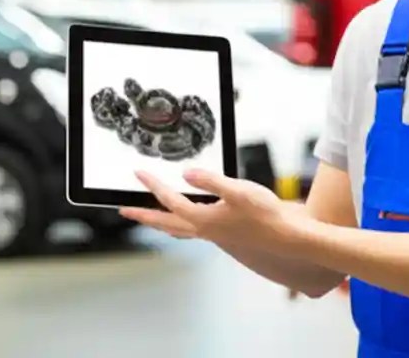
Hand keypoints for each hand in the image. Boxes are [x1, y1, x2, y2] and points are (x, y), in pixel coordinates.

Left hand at [120, 169, 311, 252]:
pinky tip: (184, 220)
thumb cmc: (265, 214)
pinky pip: (190, 230)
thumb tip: (186, 173)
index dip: (153, 185)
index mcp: (203, 218)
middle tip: (123, 209)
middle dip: (142, 214)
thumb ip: (211, 181)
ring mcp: (211, 233)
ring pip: (176, 229)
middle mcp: (203, 229)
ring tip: (146, 217)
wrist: (285, 235)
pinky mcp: (221, 233)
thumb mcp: (238, 191)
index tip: (139, 173)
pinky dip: (178, 224)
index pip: (170, 200)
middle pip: (164, 221)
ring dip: (158, 222)